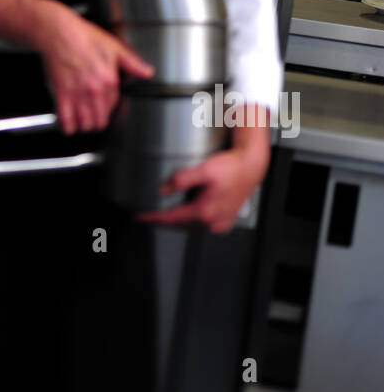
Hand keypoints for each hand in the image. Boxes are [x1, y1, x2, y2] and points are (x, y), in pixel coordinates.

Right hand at [34, 4, 154, 134]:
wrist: (59, 32)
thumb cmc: (83, 36)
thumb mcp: (114, 46)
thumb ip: (132, 62)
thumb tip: (147, 72)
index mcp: (109, 79)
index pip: (113, 105)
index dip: (107, 106)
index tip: (102, 104)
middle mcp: (95, 90)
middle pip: (100, 120)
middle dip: (96, 121)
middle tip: (92, 117)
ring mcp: (78, 94)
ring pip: (85, 125)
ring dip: (83, 125)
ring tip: (81, 120)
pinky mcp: (61, 95)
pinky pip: (67, 121)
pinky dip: (68, 126)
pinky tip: (68, 123)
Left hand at [137, 144, 269, 232]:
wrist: (251, 167)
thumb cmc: (232, 167)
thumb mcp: (204, 170)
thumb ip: (182, 180)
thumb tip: (163, 190)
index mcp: (205, 212)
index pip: (172, 218)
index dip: (153, 218)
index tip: (140, 217)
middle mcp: (213, 221)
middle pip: (181, 224)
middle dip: (165, 218)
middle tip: (150, 212)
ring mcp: (220, 223)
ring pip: (191, 224)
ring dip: (179, 218)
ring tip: (165, 211)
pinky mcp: (225, 220)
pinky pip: (202, 223)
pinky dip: (192, 218)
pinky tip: (188, 209)